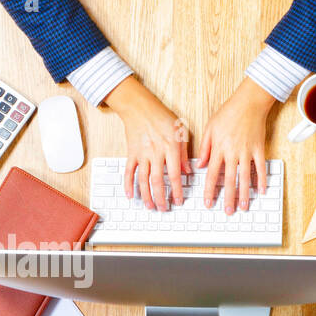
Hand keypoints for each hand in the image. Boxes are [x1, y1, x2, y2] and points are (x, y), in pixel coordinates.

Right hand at [104, 75, 190, 210]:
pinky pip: (129, 171)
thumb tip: (188, 171)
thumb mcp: (181, 132)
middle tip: (165, 209)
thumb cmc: (162, 117)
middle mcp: (155, 152)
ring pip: (143, 179)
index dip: (176, 190)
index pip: (174, 175)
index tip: (178, 201)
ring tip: (150, 206)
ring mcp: (141, 153)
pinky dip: (128, 184)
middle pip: (157, 181)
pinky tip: (130, 195)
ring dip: (146, 195)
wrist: (139, 106)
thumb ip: (185, 153)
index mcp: (170, 148)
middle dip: (161, 198)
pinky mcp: (131, 152)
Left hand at [198, 78, 276, 213]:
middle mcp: (232, 152)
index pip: (212, 174)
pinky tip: (262, 191)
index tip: (208, 203)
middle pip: (229, 180)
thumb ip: (205, 148)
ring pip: (245, 177)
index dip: (209, 191)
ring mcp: (247, 152)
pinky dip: (262, 180)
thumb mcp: (210, 128)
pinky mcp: (259, 149)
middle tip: (227, 212)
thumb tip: (201, 165)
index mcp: (219, 148)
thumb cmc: (228, 113)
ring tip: (244, 207)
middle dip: (228, 198)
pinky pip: (261, 168)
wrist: (249, 102)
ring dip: (245, 194)